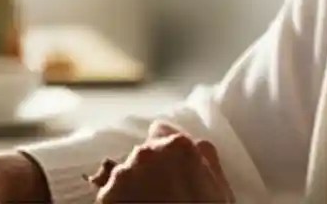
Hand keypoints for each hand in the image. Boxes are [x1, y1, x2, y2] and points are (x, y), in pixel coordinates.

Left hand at [89, 121, 234, 203]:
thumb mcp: (220, 190)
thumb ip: (207, 159)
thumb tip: (198, 146)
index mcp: (178, 147)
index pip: (161, 130)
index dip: (167, 151)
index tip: (171, 168)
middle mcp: (146, 153)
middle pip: (142, 153)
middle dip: (150, 168)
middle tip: (162, 193)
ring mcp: (122, 174)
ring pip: (124, 173)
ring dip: (133, 185)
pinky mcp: (105, 196)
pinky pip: (110, 193)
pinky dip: (118, 201)